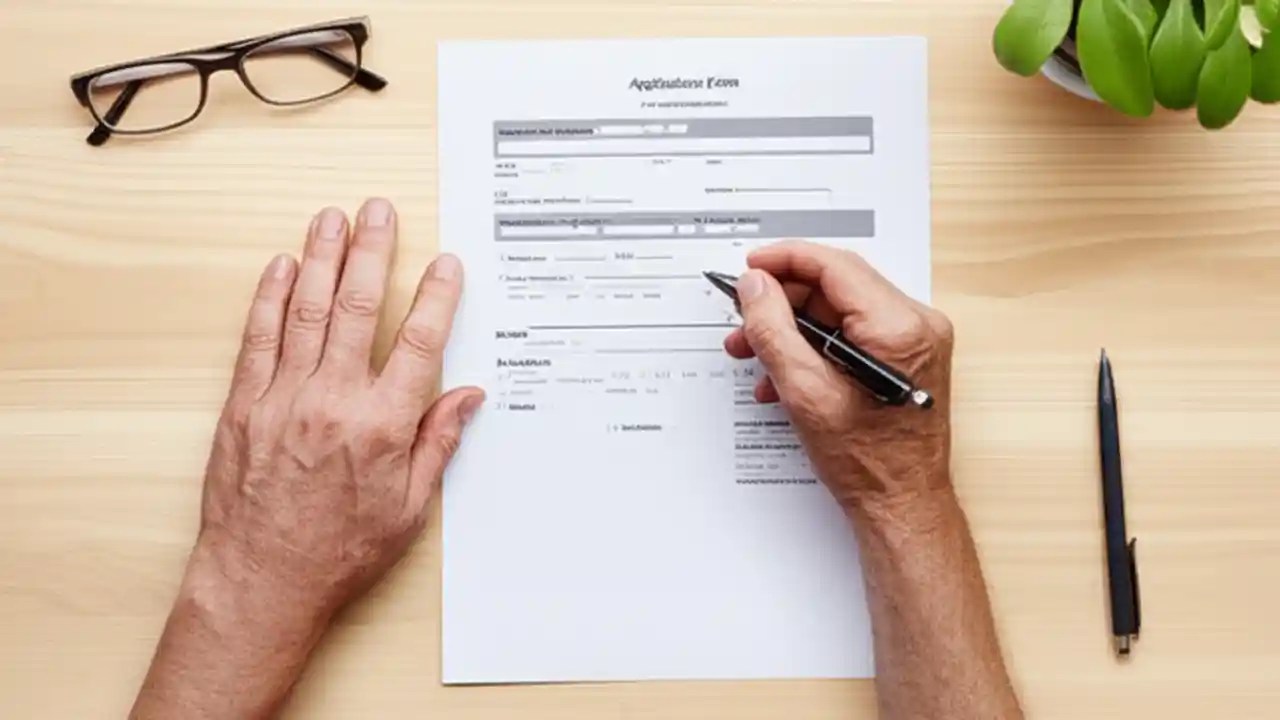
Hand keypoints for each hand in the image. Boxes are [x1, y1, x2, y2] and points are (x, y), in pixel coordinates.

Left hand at [190, 199, 482, 629]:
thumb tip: (470, 397)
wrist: (263, 581)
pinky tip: (280, 267)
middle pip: (356, 308)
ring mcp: (283, 398)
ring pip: (306, 311)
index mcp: (382, 426)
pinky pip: (259, 338)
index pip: (418, 343)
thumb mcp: (410, 508)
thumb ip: (438, 443)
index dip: (435, 297)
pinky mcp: (244, 406)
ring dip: (320, 258)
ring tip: (330, 218)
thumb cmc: (339, 552)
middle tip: (378, 211)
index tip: (445, 265)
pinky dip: (270, 298)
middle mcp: (333, 401)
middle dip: (371, 252)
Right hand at [723, 241, 952, 516]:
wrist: (901, 504)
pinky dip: (813, 346)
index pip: (834, 266)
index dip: (785, 260)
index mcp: (899, 328)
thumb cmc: (869, 463)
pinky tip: (782, 373)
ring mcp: (914, 341)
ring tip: (753, 351)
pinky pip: (851, 334)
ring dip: (792, 327)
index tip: (751, 268)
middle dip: (782, 301)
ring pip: (839, 311)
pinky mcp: (905, 357)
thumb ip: (774, 331)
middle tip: (743, 316)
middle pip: (835, 286)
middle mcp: (916, 326)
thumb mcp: (805, 393)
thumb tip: (756, 288)